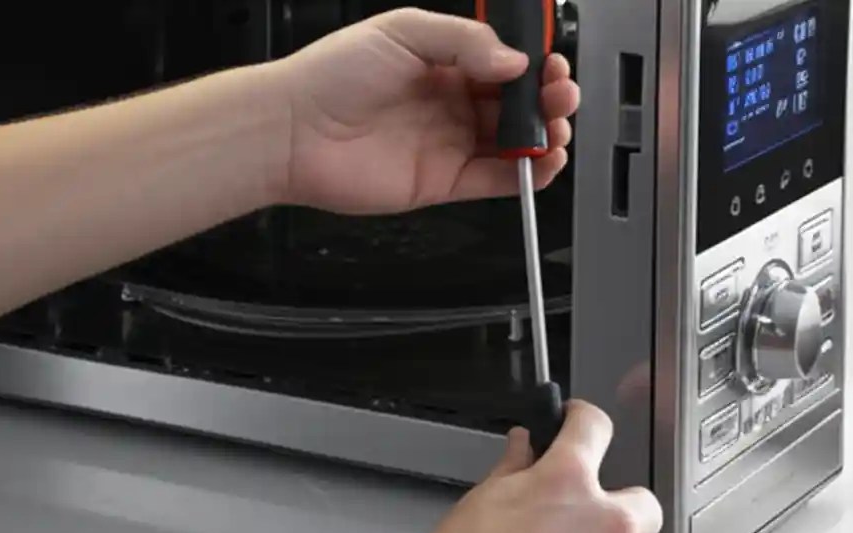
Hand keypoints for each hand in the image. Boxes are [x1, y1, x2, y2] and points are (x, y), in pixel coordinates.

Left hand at [271, 8, 579, 214]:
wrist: (292, 131)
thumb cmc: (331, 75)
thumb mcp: (404, 31)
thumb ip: (464, 41)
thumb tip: (514, 63)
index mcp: (443, 63)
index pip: (505, 65)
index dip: (534, 66)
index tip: (551, 63)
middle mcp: (449, 104)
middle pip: (517, 105)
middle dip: (548, 99)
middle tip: (559, 94)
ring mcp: (448, 144)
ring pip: (513, 144)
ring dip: (546, 136)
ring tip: (558, 127)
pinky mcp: (443, 182)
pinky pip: (496, 181)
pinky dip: (528, 176)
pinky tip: (546, 161)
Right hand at [400, 401, 663, 532]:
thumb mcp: (484, 499)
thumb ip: (516, 466)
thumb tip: (525, 448)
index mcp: (569, 480)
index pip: (594, 426)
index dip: (581, 418)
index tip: (577, 425)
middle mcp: (606, 523)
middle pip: (642, 500)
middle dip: (616, 504)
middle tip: (580, 517)